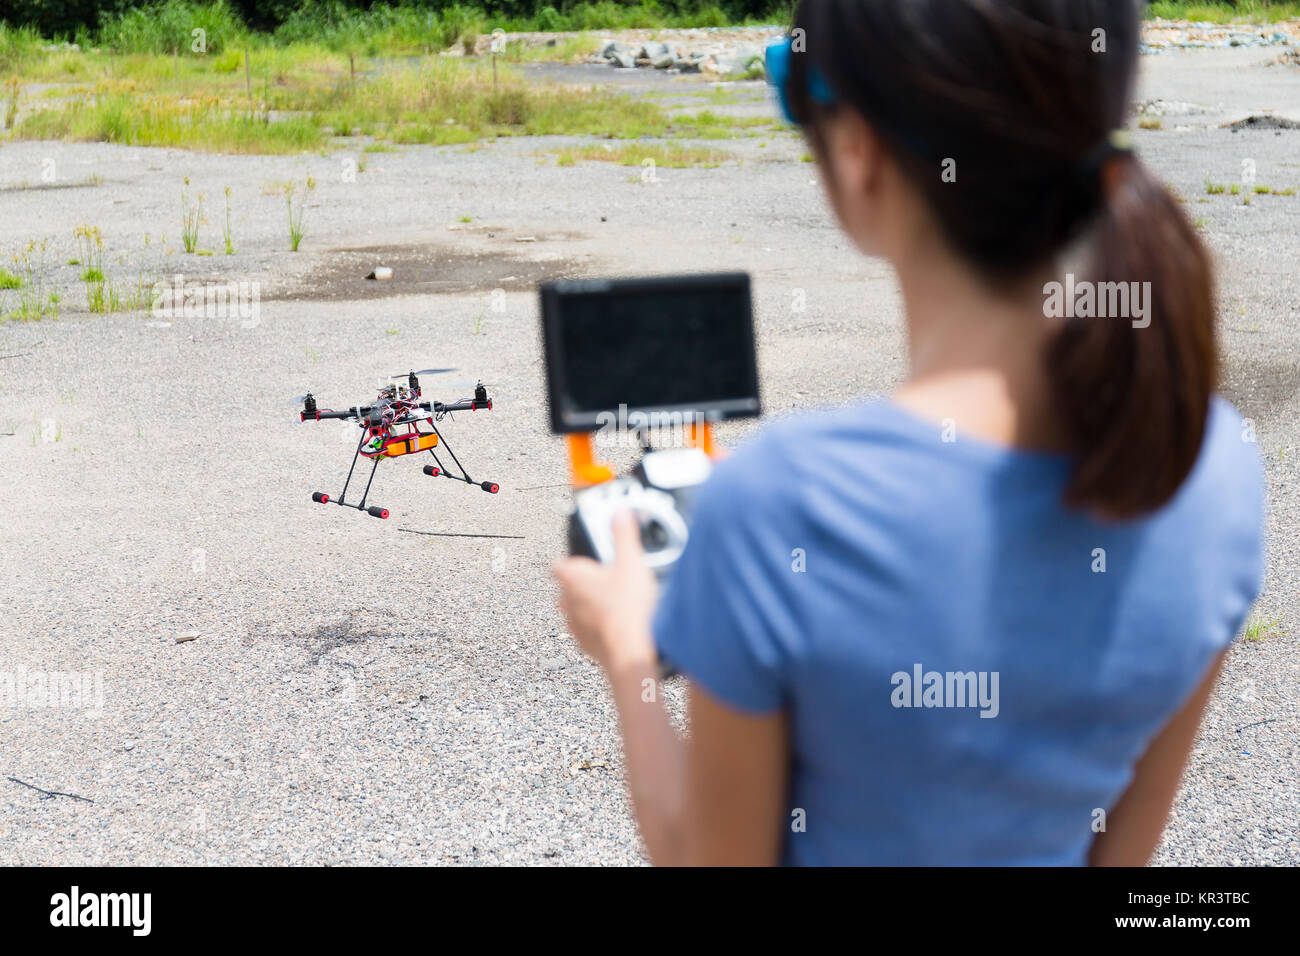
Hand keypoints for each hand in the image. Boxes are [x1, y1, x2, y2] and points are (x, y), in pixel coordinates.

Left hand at [553, 510, 657, 672]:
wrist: (631, 649)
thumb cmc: (627, 607)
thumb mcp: (631, 562)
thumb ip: (624, 535)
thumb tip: (621, 513)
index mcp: (572, 576)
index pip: (558, 564)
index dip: (571, 561)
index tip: (583, 560)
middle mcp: (567, 601)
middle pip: (567, 587)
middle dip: (583, 584)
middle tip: (606, 581)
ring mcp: (574, 625)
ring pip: (575, 610)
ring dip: (589, 606)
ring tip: (614, 604)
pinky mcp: (585, 645)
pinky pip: (586, 631)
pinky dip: (597, 627)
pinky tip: (617, 625)